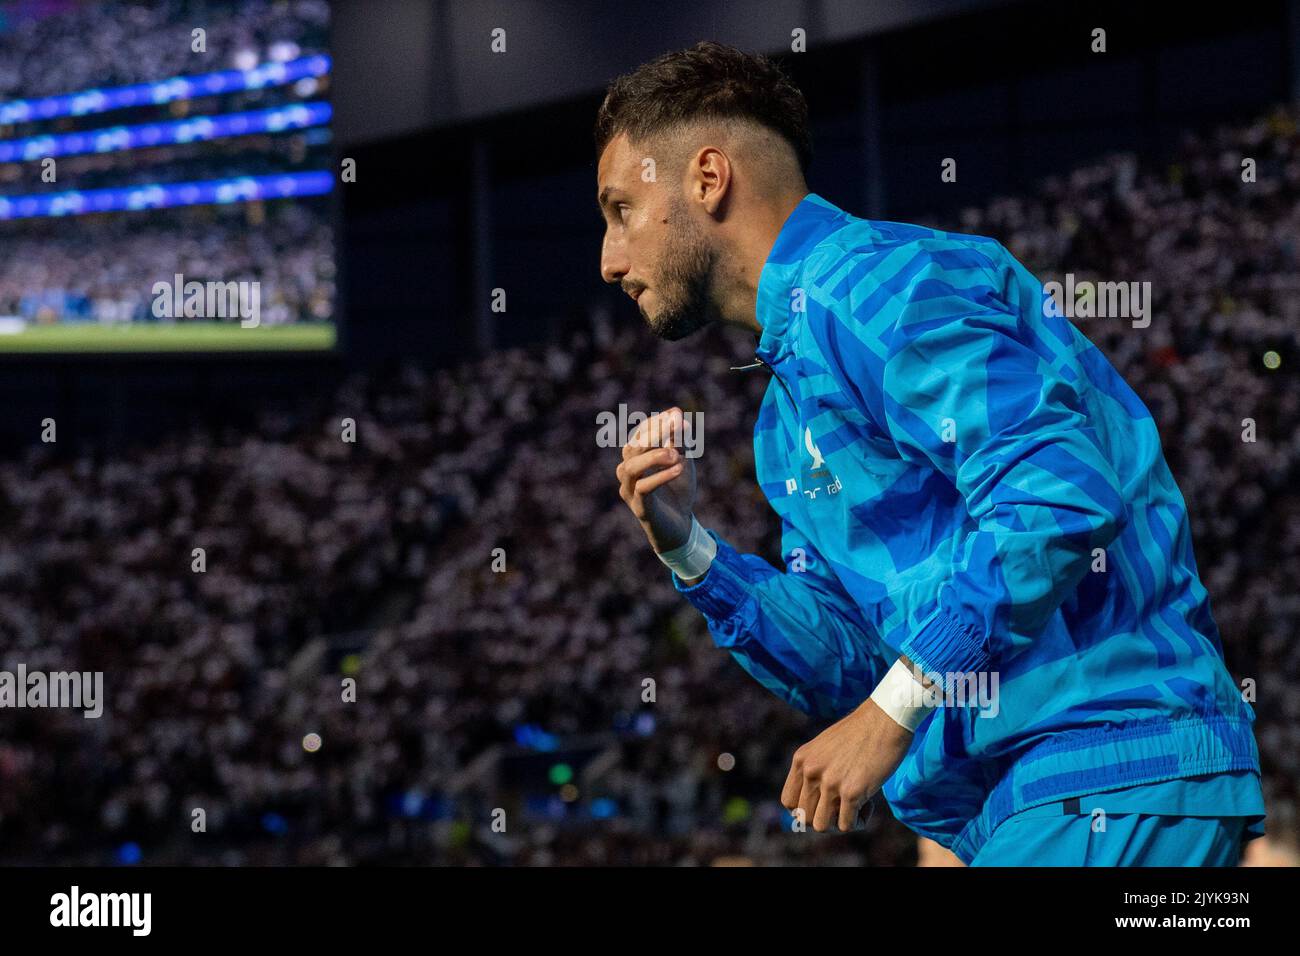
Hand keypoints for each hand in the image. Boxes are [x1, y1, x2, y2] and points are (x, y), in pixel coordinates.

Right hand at [616, 407, 695, 553]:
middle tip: (675, 426)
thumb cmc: (678, 491)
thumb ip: (679, 441)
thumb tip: (677, 413)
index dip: (655, 423)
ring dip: (653, 456)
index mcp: (635, 458)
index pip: (639, 434)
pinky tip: (679, 468)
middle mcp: (627, 472)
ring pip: (631, 467)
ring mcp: (629, 490)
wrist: (681, 527)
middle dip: (653, 434)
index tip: (675, 414)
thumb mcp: (682, 461)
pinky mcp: (639, 508)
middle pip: (632, 448)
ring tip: (676, 453)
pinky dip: (660, 477)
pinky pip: (643, 489)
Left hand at [781, 697, 913, 832]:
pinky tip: (869, 805)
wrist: (885, 719)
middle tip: (844, 806)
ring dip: (839, 823)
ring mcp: (830, 782)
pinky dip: (859, 821)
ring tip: (855, 807)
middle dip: (825, 818)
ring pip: (822, 826)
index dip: (805, 810)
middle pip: (804, 818)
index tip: (824, 806)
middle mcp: (811, 771)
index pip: (789, 802)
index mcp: (802, 760)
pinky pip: (846, 826)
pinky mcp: (851, 792)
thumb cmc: (861, 732)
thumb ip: (816, 769)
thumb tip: (816, 802)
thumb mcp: (826, 747)